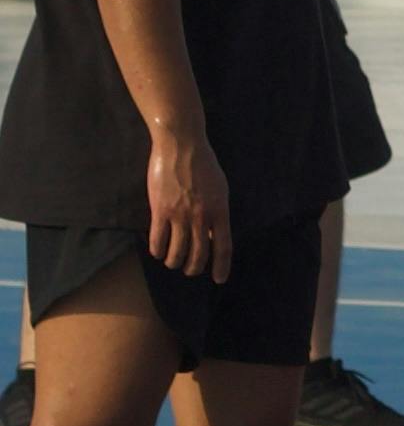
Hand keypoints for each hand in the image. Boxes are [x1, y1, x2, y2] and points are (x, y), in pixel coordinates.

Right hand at [145, 120, 232, 280]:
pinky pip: (158, 240)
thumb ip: (217, 211)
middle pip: (198, 254)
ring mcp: (179, 214)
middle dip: (194, 268)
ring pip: (176, 252)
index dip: (221, 266)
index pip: (223, 247)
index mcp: (220, 210)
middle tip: (190, 271)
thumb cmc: (203, 164)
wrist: (181, 145)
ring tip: (172, 262)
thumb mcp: (220, 188)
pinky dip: (157, 251)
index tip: (219, 279)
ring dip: (174, 262)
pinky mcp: (160, 210)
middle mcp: (201, 216)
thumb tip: (214, 233)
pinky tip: (157, 252)